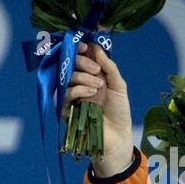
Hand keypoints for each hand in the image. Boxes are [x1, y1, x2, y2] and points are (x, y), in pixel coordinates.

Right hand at [62, 43, 133, 175]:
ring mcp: (70, 95)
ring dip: (82, 78)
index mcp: (89, 76)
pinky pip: (65, 93)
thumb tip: (97, 48)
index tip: (86, 47)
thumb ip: (109, 67)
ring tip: (98, 86)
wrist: (118, 136)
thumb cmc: (119, 112)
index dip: (79, 50)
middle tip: (96, 70)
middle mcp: (77, 83)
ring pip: (67, 78)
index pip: (78, 58)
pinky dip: (78, 90)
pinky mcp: (65, 108)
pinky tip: (90, 93)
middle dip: (82, 63)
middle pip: (70, 64)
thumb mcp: (119, 86)